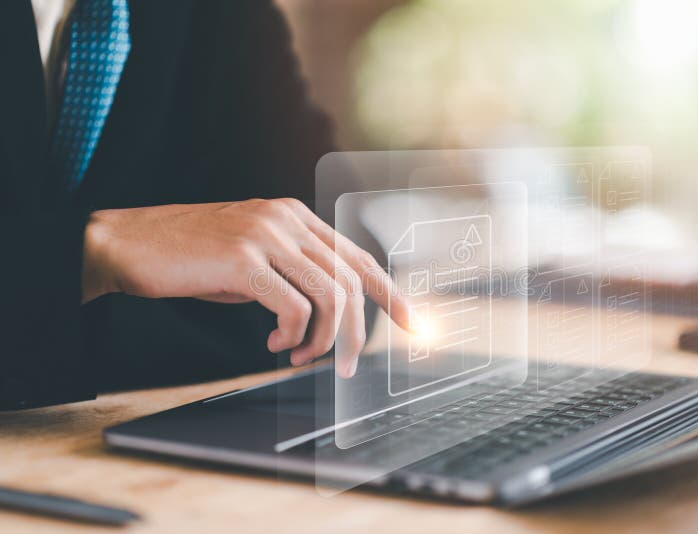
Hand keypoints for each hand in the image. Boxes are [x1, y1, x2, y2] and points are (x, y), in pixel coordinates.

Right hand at [82, 198, 410, 376]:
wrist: (127, 244)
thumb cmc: (190, 258)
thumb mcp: (251, 261)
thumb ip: (290, 275)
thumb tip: (327, 315)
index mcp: (294, 216)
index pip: (357, 256)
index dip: (390, 292)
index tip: (413, 322)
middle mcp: (287, 220)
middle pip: (351, 281)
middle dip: (356, 333)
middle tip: (343, 367)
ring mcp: (267, 236)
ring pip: (330, 296)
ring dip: (324, 340)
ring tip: (300, 358)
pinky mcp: (244, 259)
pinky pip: (294, 307)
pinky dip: (292, 335)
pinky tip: (272, 343)